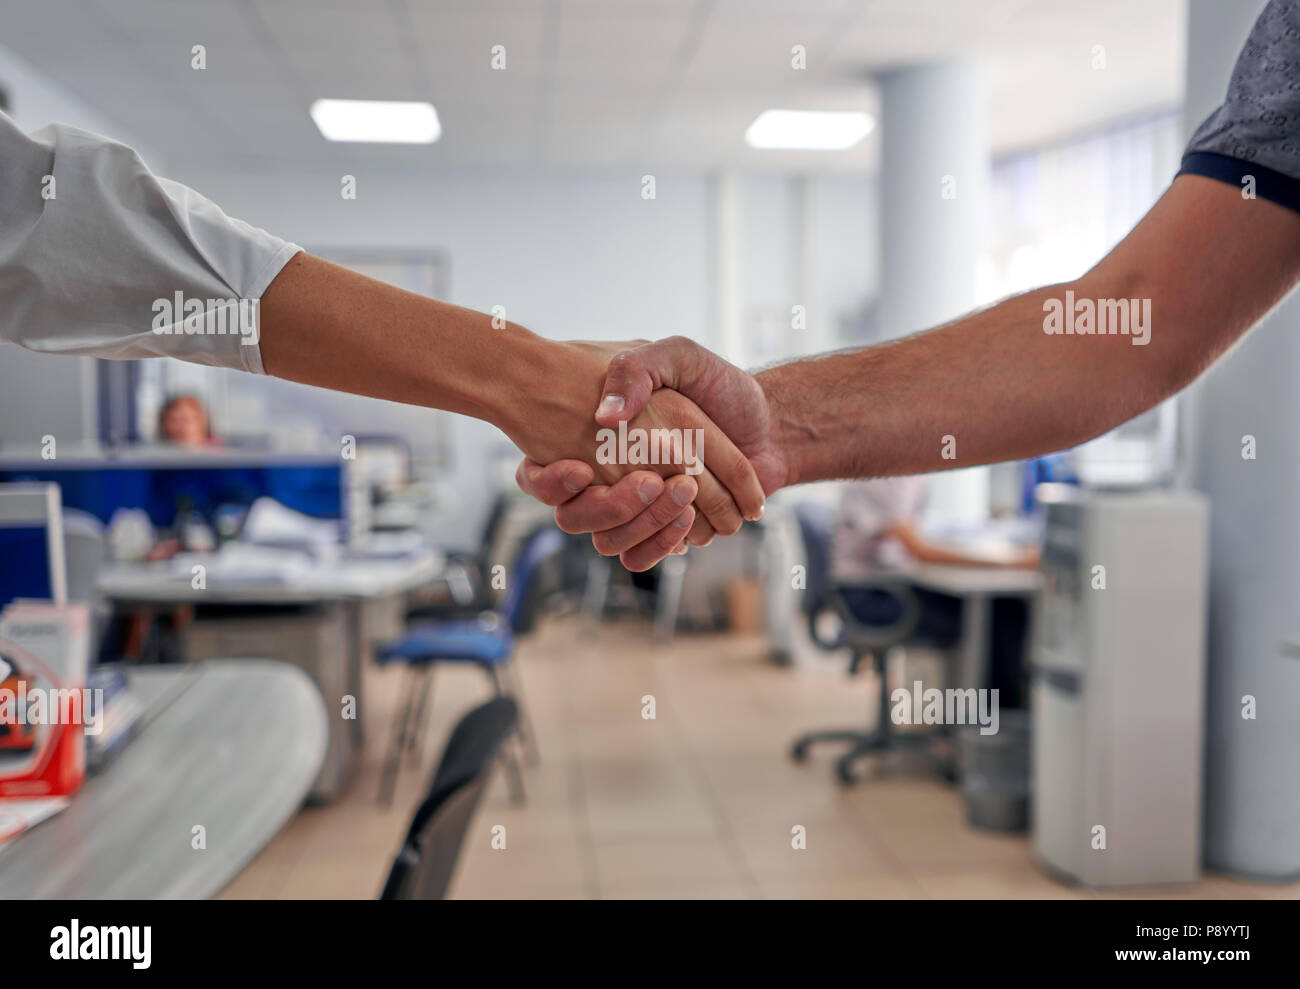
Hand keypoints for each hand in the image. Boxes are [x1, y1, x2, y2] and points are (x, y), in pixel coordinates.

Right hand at [517, 337, 790, 569]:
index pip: (559, 471)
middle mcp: (611, 472)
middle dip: (629, 503)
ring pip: (612, 539)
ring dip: (652, 524)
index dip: (563, 480)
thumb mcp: (679, 356)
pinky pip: (636, 556)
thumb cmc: (723, 387)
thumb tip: (604, 418)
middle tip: (682, 481)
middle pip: (586, 514)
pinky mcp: (658, 531)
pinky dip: (662, 544)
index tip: (585, 472)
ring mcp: (634, 505)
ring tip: (689, 499)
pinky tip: (688, 523)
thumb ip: (638, 370)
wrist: (770, 425)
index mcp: (605, 436)